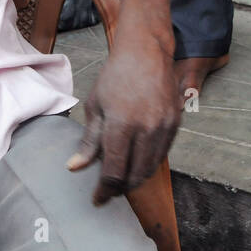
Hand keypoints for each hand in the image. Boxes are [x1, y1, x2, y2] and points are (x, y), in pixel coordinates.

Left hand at [67, 13, 181, 204]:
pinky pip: (162, 153)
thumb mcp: (95, 106)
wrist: (146, 51)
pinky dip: (149, 162)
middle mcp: (146, 128)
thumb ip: (89, 141)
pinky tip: (137, 160)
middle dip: (121, 188)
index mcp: (121, 124)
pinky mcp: (175, 122)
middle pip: (135, 175)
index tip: (97, 199)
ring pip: (151, 167)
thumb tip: (75, 168)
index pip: (114, 171)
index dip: (105, 190)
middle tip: (108, 190)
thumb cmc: (116, 76)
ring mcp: (164, 126)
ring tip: (122, 178)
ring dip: (136, 177)